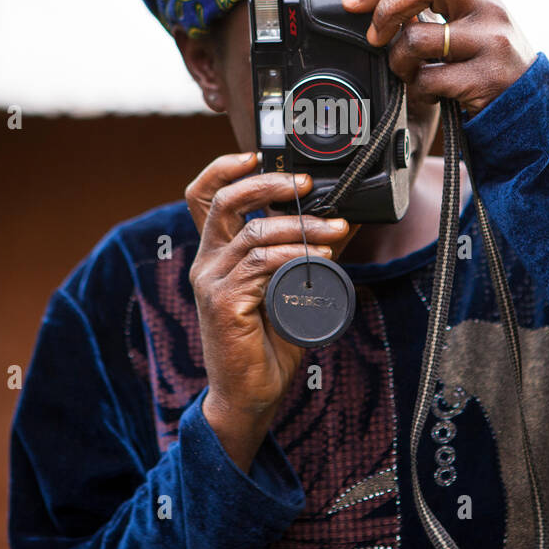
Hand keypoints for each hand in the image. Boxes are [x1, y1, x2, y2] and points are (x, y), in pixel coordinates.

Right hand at [185, 151, 350, 470]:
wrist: (250, 394)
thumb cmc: (268, 342)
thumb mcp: (291, 288)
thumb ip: (306, 254)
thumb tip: (344, 221)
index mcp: (217, 253)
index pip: (203, 196)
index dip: (224, 168)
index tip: (256, 154)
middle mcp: (207, 262)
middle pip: (222, 201)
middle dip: (267, 184)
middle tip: (305, 183)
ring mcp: (211, 282)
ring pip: (253, 233)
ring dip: (300, 226)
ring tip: (334, 230)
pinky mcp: (221, 304)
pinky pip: (260, 265)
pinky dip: (293, 256)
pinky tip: (318, 260)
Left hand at [341, 0, 537, 113]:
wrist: (531, 110)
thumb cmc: (487, 69)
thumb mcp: (468, 33)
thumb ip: (435, 17)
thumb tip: (379, 10)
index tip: (351, 1)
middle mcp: (487, 11)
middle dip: (385, 10)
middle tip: (372, 37)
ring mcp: (489, 43)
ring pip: (416, 40)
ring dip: (400, 62)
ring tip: (410, 74)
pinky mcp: (486, 77)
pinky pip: (429, 80)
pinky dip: (420, 91)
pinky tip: (433, 95)